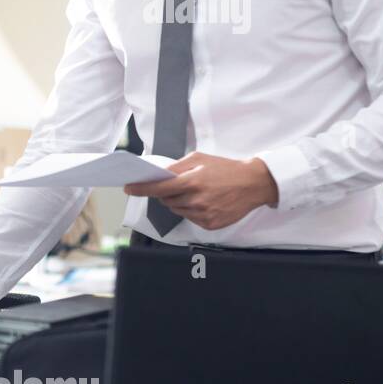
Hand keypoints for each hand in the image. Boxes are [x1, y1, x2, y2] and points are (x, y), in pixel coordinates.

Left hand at [124, 152, 278, 230]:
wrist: (254, 183)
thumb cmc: (226, 169)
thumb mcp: (200, 159)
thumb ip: (177, 166)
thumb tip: (158, 174)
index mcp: (192, 182)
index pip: (158, 188)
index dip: (140, 189)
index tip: (128, 188)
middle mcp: (196, 200)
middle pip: (165, 200)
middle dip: (166, 192)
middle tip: (179, 184)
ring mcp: (203, 214)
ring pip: (176, 210)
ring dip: (178, 201)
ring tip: (195, 191)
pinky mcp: (210, 224)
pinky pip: (189, 218)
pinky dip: (190, 210)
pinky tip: (204, 201)